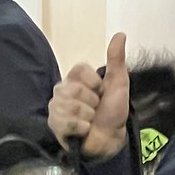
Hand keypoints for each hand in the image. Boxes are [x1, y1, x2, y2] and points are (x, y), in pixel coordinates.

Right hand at [48, 32, 128, 162]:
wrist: (111, 139)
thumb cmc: (113, 111)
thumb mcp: (119, 83)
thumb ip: (116, 60)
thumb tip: (120, 34)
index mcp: (76, 78)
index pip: (79, 70)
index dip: (94, 82)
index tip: (101, 91)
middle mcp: (63, 90)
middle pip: (74, 89)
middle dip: (92, 102)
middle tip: (96, 109)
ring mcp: (56, 107)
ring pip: (70, 106)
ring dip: (87, 116)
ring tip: (90, 121)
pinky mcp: (54, 125)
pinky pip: (65, 121)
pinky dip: (80, 128)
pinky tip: (84, 130)